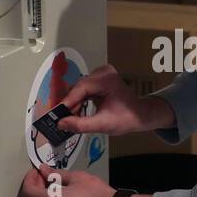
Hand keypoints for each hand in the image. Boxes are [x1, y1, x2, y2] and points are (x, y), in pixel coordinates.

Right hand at [56, 64, 175, 136]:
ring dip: (74, 102)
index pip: (81, 88)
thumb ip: (81, 124)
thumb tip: (60, 123)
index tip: (56, 114)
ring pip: (79, 88)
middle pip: (79, 87)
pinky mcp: (100, 79)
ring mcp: (102, 74)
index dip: (68, 101)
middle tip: (61, 118)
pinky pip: (84, 88)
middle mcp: (103, 72)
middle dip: (70, 103)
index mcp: (107, 80)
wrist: (139, 115)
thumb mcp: (103, 125)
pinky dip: (80, 100)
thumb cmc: (125, 119)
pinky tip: (78, 111)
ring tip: (70, 117)